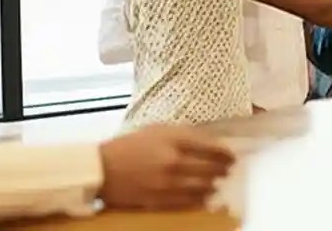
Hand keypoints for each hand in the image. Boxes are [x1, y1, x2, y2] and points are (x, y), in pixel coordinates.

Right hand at [98, 124, 234, 209]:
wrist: (101, 169)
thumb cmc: (128, 145)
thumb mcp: (156, 130)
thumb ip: (182, 134)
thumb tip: (208, 142)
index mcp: (173, 140)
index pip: (210, 146)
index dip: (224, 152)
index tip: (231, 155)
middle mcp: (173, 162)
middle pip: (209, 168)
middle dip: (222, 169)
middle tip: (228, 169)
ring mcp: (167, 184)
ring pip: (202, 187)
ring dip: (214, 184)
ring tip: (218, 182)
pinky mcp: (160, 200)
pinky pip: (188, 202)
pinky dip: (200, 199)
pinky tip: (206, 197)